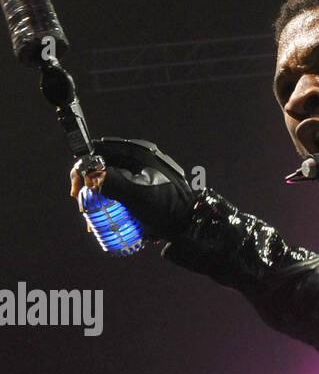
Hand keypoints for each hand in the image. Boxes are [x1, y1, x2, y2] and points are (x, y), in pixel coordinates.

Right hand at [69, 137, 196, 240]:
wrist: (188, 224)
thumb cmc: (167, 207)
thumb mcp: (138, 195)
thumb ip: (114, 183)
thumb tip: (88, 174)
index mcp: (140, 153)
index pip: (102, 149)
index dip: (84, 164)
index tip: (76, 185)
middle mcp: (139, 159)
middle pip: (102, 165)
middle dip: (87, 183)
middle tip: (80, 204)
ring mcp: (139, 173)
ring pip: (108, 179)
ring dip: (94, 195)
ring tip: (88, 217)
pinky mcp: (140, 188)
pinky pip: (117, 190)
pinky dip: (105, 201)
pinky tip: (99, 219)